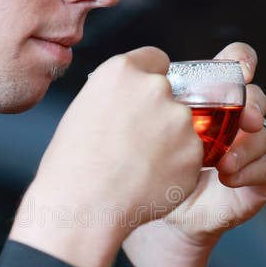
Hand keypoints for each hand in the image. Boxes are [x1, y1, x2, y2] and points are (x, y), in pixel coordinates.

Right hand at [10, 47, 202, 266]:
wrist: (83, 206)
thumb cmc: (71, 166)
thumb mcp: (83, 110)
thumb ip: (115, 95)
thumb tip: (130, 101)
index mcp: (122, 71)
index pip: (156, 60)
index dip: (149, 82)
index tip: (142, 101)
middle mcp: (156, 88)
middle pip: (172, 94)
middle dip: (161, 115)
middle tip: (137, 143)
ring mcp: (179, 121)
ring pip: (183, 128)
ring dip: (170, 143)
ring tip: (138, 168)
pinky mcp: (194, 153)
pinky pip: (190, 157)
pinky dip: (177, 169)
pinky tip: (149, 181)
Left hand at [123, 42, 265, 266]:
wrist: (157, 212)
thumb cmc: (148, 165)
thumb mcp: (145, 130)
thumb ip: (146, 102)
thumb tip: (131, 74)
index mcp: (212, 97)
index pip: (235, 64)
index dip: (242, 61)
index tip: (242, 69)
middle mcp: (236, 117)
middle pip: (256, 97)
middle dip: (251, 104)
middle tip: (243, 117)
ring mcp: (252, 146)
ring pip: (265, 132)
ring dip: (246, 145)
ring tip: (222, 161)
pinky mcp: (261, 175)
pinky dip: (251, 168)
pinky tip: (228, 176)